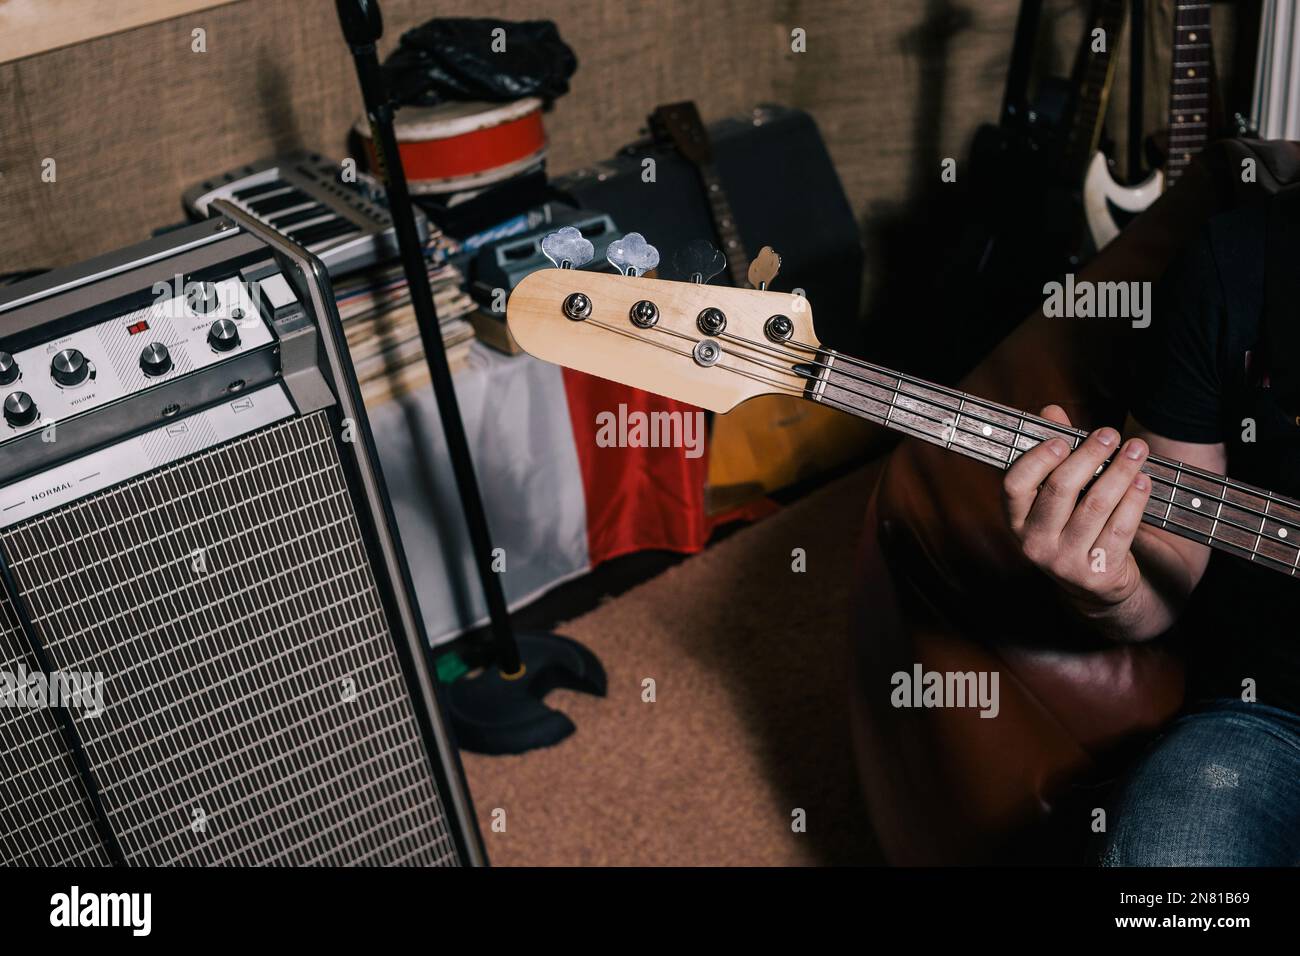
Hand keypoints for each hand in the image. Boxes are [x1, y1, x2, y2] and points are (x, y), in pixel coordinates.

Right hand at [1002, 405, 1151, 608]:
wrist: (1096, 584)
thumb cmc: (1073, 525)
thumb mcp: (1057, 494)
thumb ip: (1053, 452)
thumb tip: (1051, 411)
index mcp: (1017, 520)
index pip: (1015, 485)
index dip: (1037, 459)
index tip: (1063, 439)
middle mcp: (1035, 543)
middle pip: (1060, 490)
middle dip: (1089, 456)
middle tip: (1110, 434)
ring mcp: (1065, 561)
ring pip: (1096, 506)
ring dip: (1120, 471)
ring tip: (1136, 449)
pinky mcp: (1098, 572)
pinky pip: (1122, 527)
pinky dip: (1135, 500)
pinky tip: (1143, 480)